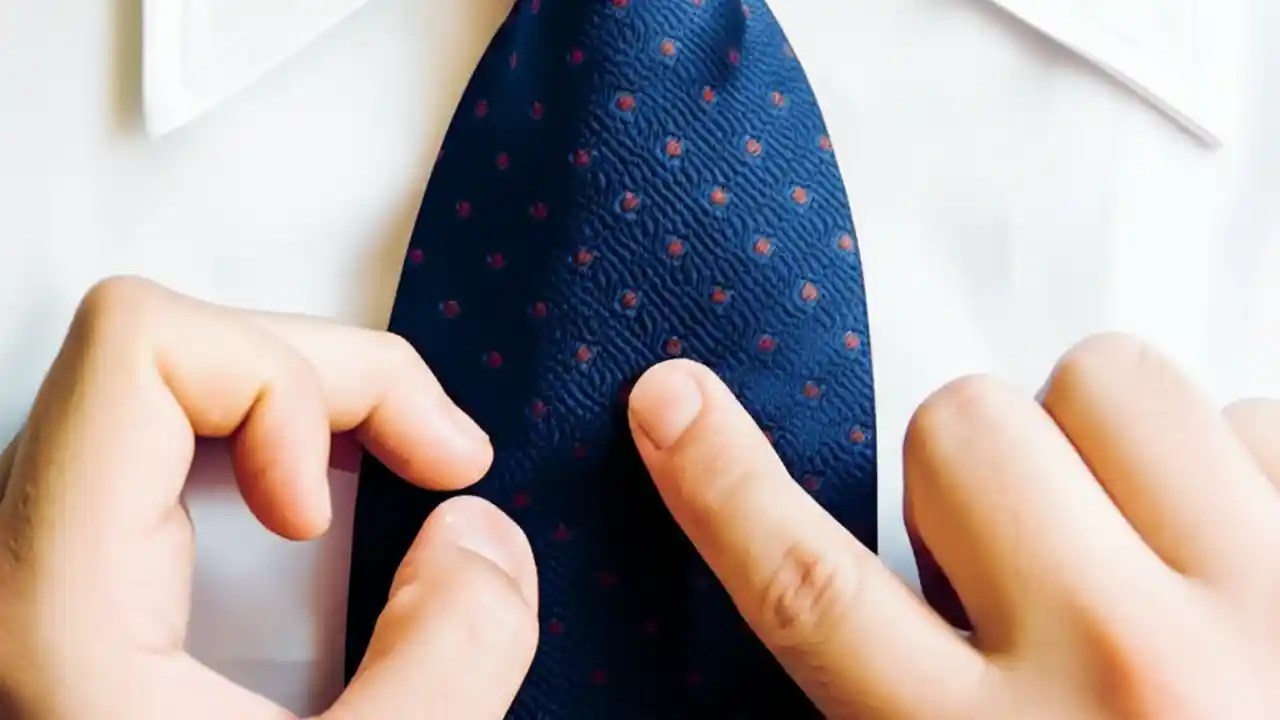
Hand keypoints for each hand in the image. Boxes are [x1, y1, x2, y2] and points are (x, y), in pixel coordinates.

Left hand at [0, 278, 537, 718]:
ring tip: (419, 473)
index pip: (143, 349)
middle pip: (183, 352)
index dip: (280, 384)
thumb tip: (480, 534)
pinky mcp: (101, 596)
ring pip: (193, 395)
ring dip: (327, 417)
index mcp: (55, 600)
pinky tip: (353, 530)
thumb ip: (448, 663)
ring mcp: (65, 572)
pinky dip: (299, 465)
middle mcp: (37, 562)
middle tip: (445, 457)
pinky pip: (196, 461)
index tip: (340, 507)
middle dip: (341, 383)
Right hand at [628, 336, 1279, 718]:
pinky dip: (1236, 464)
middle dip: (975, 472)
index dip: (722, 487)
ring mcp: (1260, 605)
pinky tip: (1252, 558)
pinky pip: (1253, 407)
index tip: (670, 404)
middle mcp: (1121, 677)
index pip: (810, 593)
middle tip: (1030, 559)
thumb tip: (877, 588)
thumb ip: (908, 709)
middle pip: (958, 431)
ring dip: (1102, 442)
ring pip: (1108, 379)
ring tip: (1144, 543)